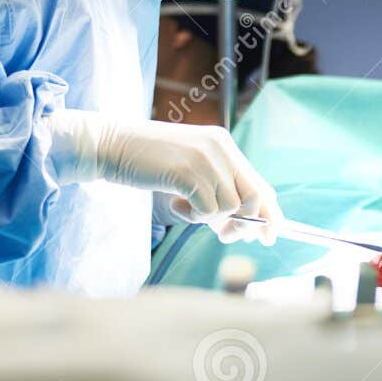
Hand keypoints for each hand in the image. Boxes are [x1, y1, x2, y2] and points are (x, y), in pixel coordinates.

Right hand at [48, 110, 281, 243]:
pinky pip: (208, 210)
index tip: (270, 237)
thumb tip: (245, 226)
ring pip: (230, 207)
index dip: (270, 213)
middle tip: (222, 235)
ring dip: (209, 219)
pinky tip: (175, 203)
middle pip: (254, 196)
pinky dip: (193, 216)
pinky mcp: (187, 172)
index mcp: (223, 143)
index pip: (260, 183)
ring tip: (185, 208)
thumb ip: (216, 189)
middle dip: (245, 224)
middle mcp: (220, 147)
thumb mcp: (189, 171)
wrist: (110, 145)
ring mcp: (204, 158)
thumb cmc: (148, 163)